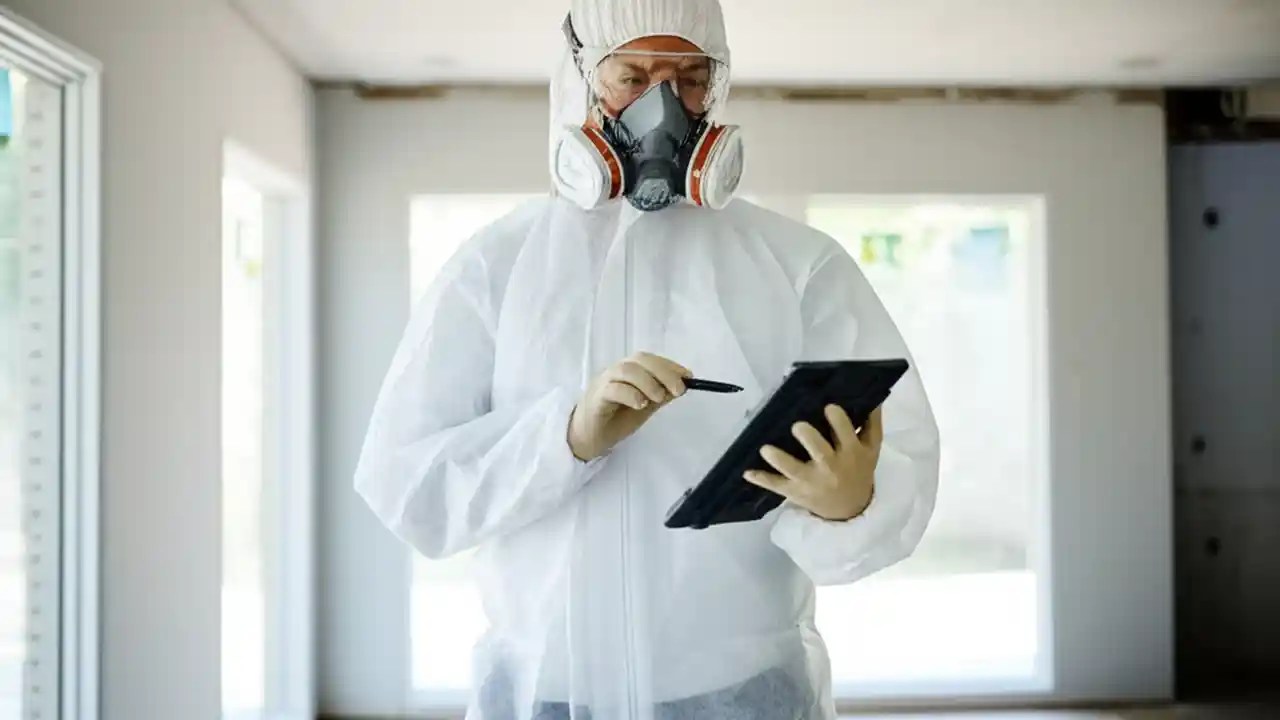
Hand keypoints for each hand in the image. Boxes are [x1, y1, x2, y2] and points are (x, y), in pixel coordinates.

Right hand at [568, 352, 690, 461]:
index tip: (688, 377)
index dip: (670, 365)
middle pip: (639, 360)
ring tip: (659, 399)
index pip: (650, 359)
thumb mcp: (646, 405)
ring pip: (625, 371)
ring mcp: (604, 382)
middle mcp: (616, 371)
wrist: (589, 437)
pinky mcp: (596, 398)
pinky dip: (630, 394)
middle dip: (663, 372)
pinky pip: (612, 389)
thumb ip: (662, 394)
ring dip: (647, 382)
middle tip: (678, 390)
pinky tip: (641, 405)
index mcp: (629, 370)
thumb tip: (683, 384)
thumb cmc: (617, 418)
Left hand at [744, 405, 882, 520]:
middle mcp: (831, 468)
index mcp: (851, 453)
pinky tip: (747, 472)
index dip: (837, 420)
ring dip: (780, 460)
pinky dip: (762, 480)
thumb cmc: (859, 470)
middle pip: (821, 453)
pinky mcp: (796, 492)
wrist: (851, 508)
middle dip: (809, 438)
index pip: (846, 434)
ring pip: (794, 471)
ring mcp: (811, 481)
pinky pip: (777, 487)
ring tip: (766, 448)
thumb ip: (872, 424)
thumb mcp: (871, 449)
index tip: (828, 407)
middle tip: (797, 426)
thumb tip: (873, 397)